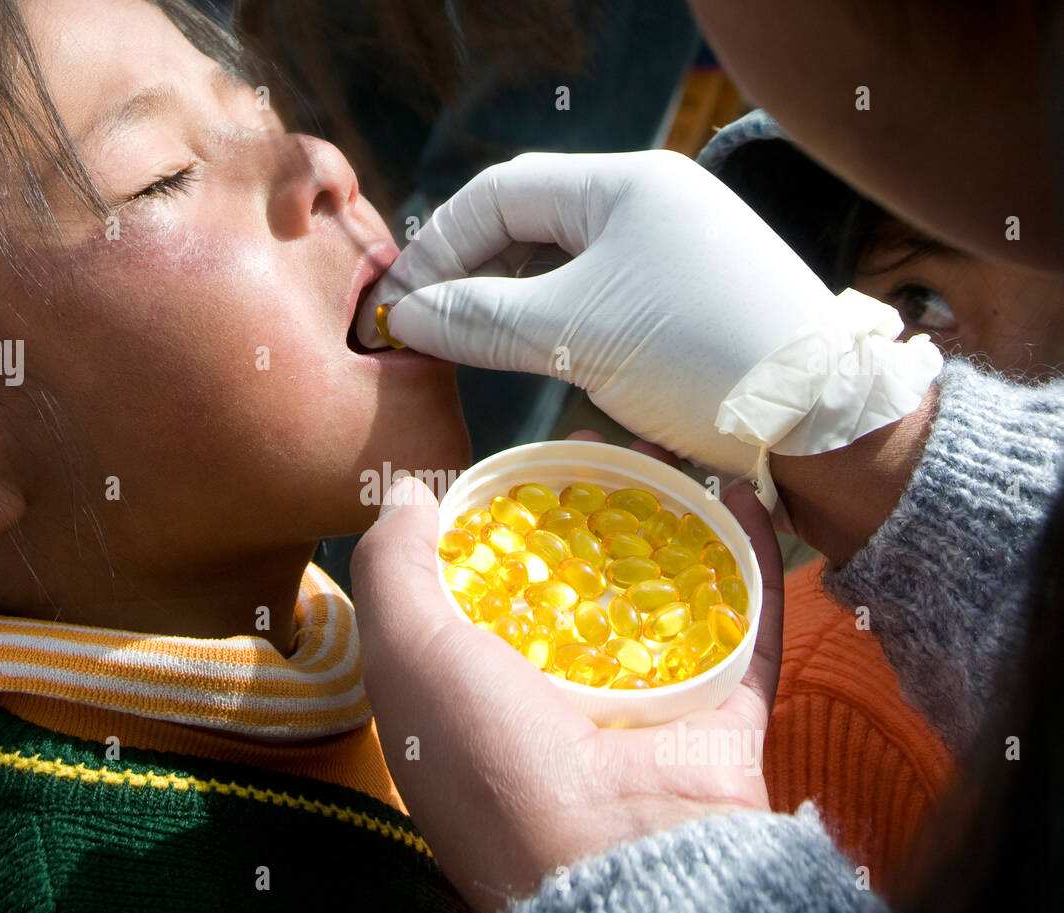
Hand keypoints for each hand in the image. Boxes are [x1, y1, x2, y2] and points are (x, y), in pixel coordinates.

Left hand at [349, 433, 784, 912]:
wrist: (614, 863)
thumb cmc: (494, 759)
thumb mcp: (410, 655)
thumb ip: (397, 570)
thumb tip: (409, 495)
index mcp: (482, 693)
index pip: (491, 591)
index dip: (504, 522)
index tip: (522, 465)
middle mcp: (562, 700)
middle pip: (583, 580)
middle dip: (591, 508)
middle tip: (601, 447)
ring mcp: (649, 708)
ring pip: (665, 590)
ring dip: (671, 518)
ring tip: (668, 452)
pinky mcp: (723, 713)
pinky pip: (746, 621)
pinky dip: (752, 559)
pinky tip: (743, 495)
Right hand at [357, 150, 836, 477]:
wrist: (822, 419)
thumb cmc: (699, 360)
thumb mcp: (576, 336)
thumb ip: (482, 319)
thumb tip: (409, 317)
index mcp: (625, 185)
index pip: (501, 193)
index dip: (438, 247)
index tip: (399, 309)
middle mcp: (650, 203)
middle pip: (529, 222)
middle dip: (468, 273)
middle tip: (425, 329)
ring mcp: (671, 250)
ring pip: (561, 263)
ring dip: (507, 301)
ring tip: (466, 346)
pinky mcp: (685, 299)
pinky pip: (597, 295)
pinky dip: (552, 322)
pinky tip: (530, 354)